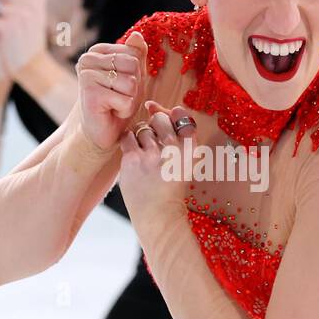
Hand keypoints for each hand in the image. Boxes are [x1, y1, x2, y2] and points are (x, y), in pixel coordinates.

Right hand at [75, 30, 147, 151]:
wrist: (101, 131)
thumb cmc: (117, 102)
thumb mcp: (132, 75)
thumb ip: (136, 54)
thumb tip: (137, 34)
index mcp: (97, 51)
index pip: (134, 54)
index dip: (136, 75)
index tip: (121, 86)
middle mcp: (87, 59)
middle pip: (133, 66)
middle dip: (134, 87)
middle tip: (119, 97)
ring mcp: (86, 76)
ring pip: (131, 84)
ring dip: (130, 100)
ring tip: (114, 105)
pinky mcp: (90, 94)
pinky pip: (126, 101)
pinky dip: (124, 111)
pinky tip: (110, 112)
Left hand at [118, 100, 198, 220]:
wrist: (159, 214)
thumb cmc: (170, 186)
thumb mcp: (185, 160)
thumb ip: (174, 131)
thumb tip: (152, 104)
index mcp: (190, 149)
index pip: (182, 116)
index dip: (173, 116)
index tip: (169, 126)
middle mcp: (173, 149)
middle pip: (160, 118)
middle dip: (155, 127)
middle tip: (155, 146)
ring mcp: (152, 154)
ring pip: (143, 128)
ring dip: (142, 138)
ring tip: (146, 156)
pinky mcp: (133, 160)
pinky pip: (128, 137)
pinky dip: (129, 144)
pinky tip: (135, 156)